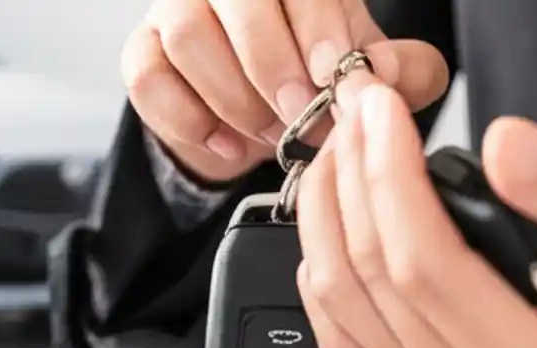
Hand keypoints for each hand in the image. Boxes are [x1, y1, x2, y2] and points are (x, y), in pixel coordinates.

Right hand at [122, 0, 449, 183]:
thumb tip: (381, 72)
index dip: (315, 23)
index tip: (331, 71)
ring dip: (233, 98)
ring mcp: (176, 12)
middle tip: (298, 115)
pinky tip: (229, 144)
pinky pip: (149, 80)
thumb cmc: (307, 79)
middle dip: (271, 65)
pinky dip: (191, 121)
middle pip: (235, 0)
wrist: (251, 119)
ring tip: (268, 134)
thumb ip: (394, 70)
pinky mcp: (142, 55)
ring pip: (187, 37)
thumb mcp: (362, 74)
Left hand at [297, 83, 536, 347]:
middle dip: (353, 191)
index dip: (391, 182)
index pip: (427, 270)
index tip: (382, 118)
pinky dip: (334, 287)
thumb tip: (507, 147)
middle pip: (376, 291)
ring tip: (343, 160)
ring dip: (330, 232)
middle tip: (355, 121)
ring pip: (352, 322)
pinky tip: (338, 234)